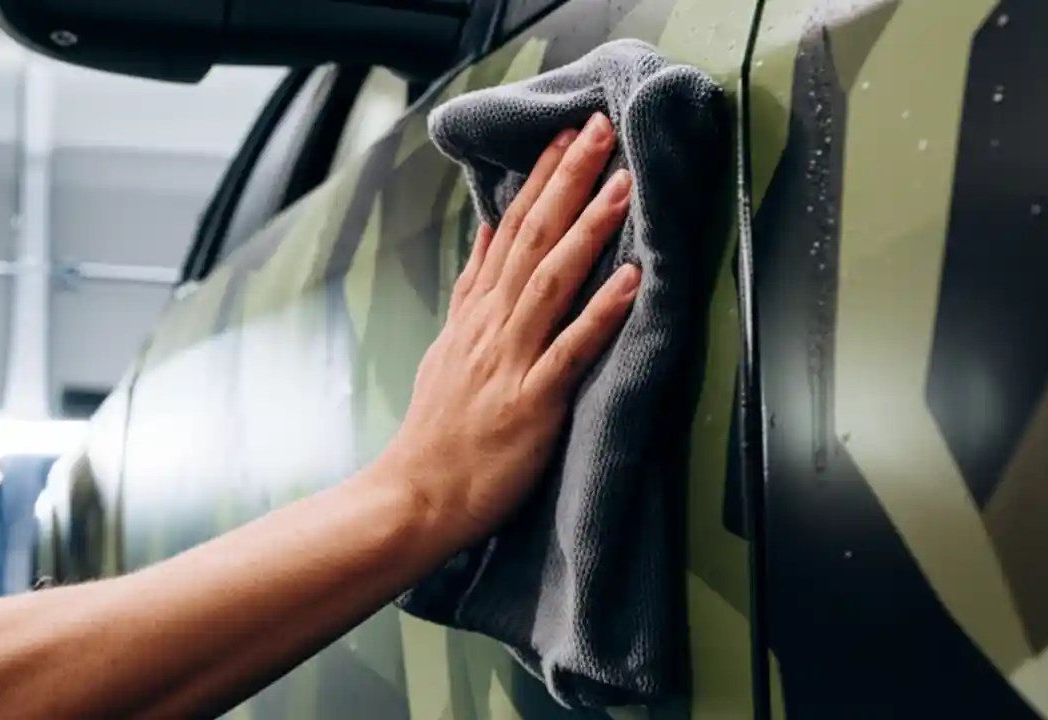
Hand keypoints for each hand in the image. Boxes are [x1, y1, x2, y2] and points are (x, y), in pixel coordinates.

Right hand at [383, 112, 637, 545]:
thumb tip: (482, 234)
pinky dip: (600, 312)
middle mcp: (492, 326)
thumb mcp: (446, 347)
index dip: (540, 179)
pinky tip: (632, 279)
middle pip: (532, 239)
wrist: (415, 496)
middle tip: (601, 129)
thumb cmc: (438, 429)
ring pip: (551, 281)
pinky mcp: (530, 402)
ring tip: (623, 185)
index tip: (567, 135)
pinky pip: (570, 350)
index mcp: (476, 313)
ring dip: (589, 229)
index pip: (509, 228)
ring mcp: (509, 361)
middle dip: (569, 180)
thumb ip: (469, 290)